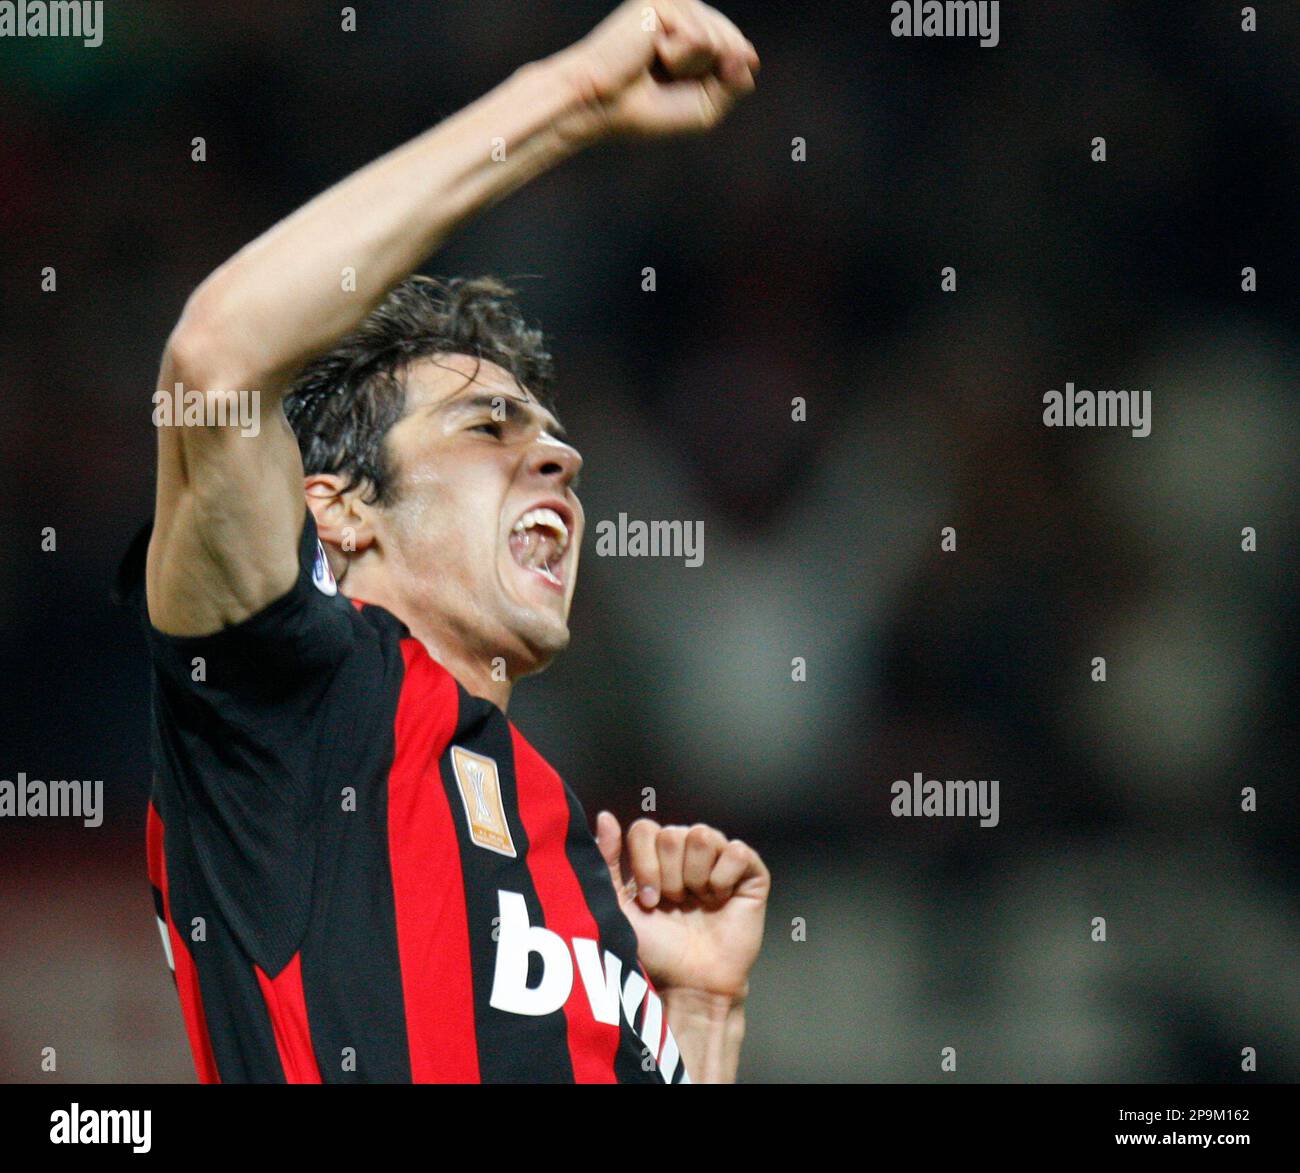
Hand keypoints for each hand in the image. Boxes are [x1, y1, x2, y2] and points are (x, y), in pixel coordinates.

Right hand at [550, 0, 758, 142]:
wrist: (603, 106)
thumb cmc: (647, 110)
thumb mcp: (706, 107)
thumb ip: (735, 84)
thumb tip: (750, 55)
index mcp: (695, 33)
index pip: (739, 49)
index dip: (726, 76)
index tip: (682, 87)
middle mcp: (687, 13)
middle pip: (734, 46)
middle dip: (706, 75)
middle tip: (665, 79)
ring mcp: (675, 4)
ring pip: (718, 41)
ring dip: (689, 68)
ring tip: (655, 66)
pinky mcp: (664, 2)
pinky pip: (699, 38)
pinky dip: (678, 58)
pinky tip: (650, 55)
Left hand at [596, 812, 769, 998]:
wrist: (692, 982)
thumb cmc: (656, 949)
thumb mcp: (619, 905)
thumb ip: (608, 861)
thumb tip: (605, 816)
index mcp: (658, 855)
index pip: (645, 829)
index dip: (644, 865)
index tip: (648, 902)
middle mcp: (689, 851)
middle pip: (672, 834)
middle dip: (669, 878)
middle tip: (676, 905)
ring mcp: (720, 858)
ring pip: (702, 836)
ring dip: (696, 878)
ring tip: (699, 902)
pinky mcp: (751, 872)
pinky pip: (737, 851)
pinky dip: (724, 879)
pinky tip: (722, 900)